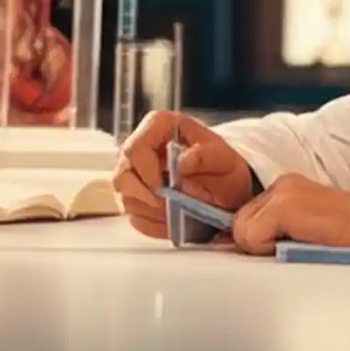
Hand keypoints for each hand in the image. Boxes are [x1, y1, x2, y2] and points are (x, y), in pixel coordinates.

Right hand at [112, 110, 255, 238]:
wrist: (226, 189)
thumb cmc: (222, 167)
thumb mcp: (224, 158)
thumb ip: (206, 156)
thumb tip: (182, 162)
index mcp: (158, 127)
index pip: (135, 147)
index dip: (146, 170)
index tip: (164, 186)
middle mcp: (140, 149)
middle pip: (122, 176)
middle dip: (147, 196)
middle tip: (170, 205)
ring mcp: (134, 175)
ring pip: (126, 198)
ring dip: (152, 211)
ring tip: (177, 211)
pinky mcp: (136, 199)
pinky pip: (135, 217)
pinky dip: (154, 223)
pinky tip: (173, 220)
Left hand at [231, 174, 349, 255]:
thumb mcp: (307, 229)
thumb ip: (276, 233)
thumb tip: (236, 248)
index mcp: (285, 188)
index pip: (247, 217)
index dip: (257, 240)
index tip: (280, 248)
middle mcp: (280, 185)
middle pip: (239, 224)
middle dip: (257, 243)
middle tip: (295, 246)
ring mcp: (281, 192)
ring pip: (242, 231)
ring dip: (264, 247)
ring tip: (300, 245)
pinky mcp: (284, 206)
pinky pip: (251, 237)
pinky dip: (269, 249)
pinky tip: (300, 243)